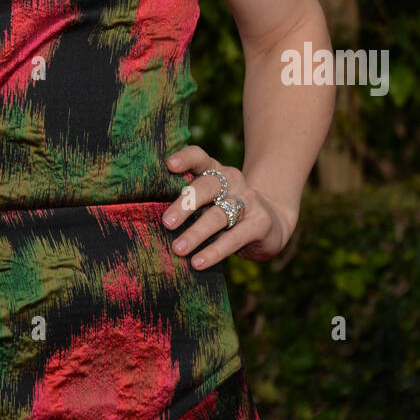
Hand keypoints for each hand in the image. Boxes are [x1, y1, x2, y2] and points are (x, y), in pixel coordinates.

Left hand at [162, 145, 297, 267]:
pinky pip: (234, 238)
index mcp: (216, 171)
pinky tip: (198, 262)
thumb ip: (187, 200)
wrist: (271, 222)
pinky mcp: (260, 223)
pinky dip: (215, 251)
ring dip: (197, 233)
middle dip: (186, 204)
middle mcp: (232, 181)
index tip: (170, 165)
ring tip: (178, 249)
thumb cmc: (226, 211)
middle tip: (166, 222)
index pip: (200, 157)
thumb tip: (148, 214)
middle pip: (208, 186)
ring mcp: (248, 201)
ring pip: (219, 215)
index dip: (186, 158)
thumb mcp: (209, 200)